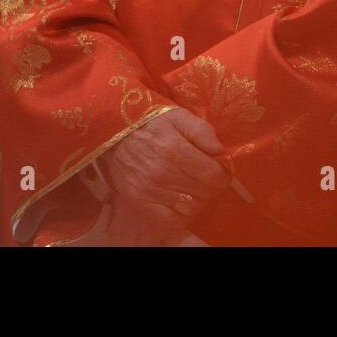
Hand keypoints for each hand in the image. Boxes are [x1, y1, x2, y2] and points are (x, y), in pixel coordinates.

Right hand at [100, 108, 229, 236]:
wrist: (113, 131)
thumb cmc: (150, 121)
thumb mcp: (178, 115)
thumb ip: (202, 131)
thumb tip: (221, 151)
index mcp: (175, 149)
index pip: (213, 176)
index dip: (223, 175)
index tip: (220, 170)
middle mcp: (162, 173)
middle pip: (204, 193)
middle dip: (211, 186)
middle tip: (206, 178)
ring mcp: (149, 190)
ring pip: (190, 208)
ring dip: (198, 200)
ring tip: (193, 188)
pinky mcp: (138, 201)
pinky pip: (169, 220)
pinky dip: (180, 216)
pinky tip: (181, 204)